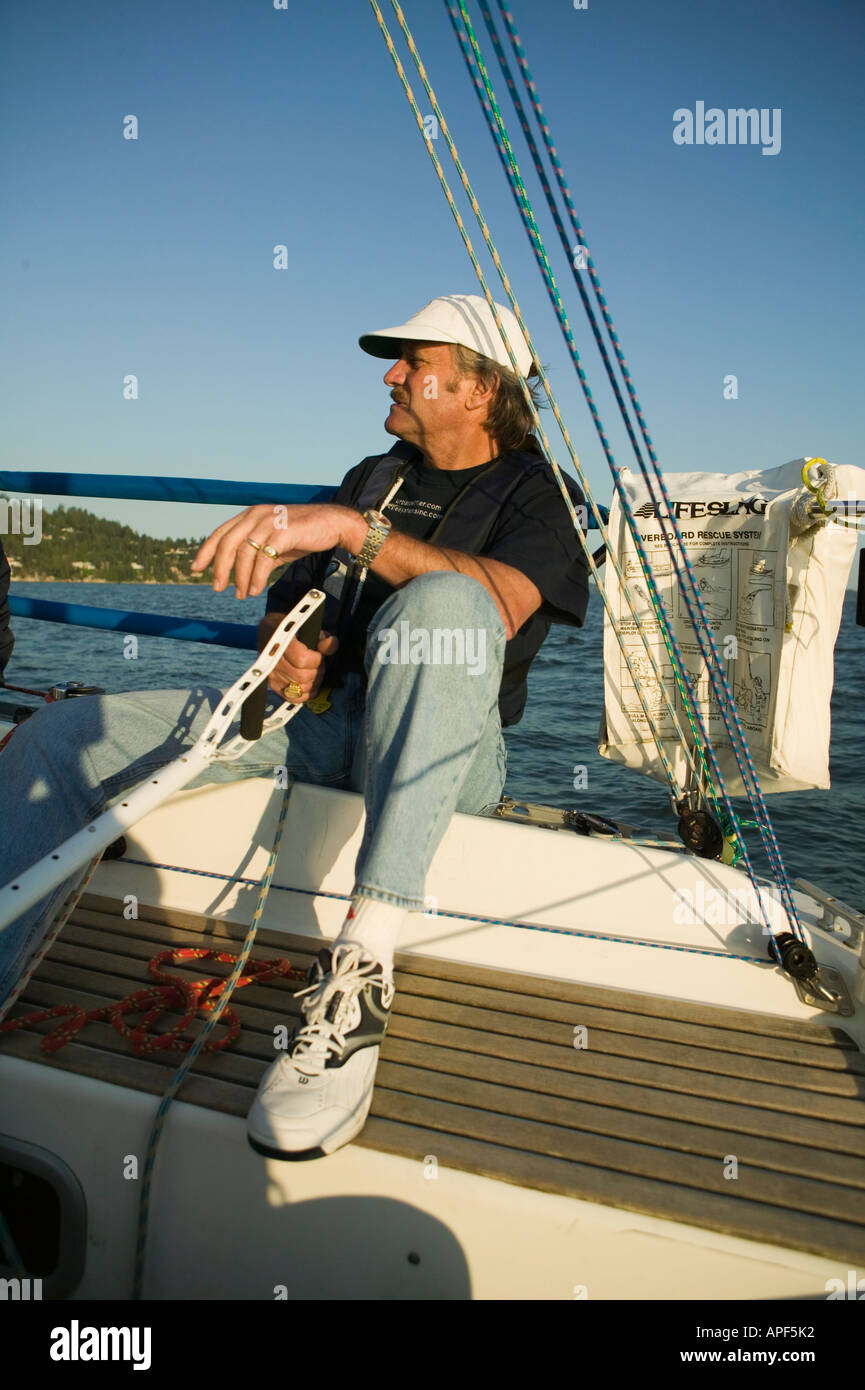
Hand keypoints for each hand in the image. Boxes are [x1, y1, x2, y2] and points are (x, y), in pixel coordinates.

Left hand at [191, 503, 352, 598]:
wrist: (333, 524)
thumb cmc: (304, 533)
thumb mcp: (275, 542)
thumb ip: (258, 554)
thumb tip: (243, 578)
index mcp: (251, 515)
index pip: (220, 533)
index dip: (205, 551)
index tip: (195, 568)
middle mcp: (256, 515)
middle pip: (228, 543)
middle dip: (220, 568)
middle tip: (217, 588)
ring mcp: (270, 522)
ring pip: (244, 553)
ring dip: (241, 578)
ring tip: (242, 594)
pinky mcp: (283, 532)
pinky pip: (264, 558)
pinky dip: (257, 577)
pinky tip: (256, 590)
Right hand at [270, 630, 338, 701]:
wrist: (274, 633)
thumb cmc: (294, 631)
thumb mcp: (309, 628)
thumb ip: (322, 638)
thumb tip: (332, 643)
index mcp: (281, 643)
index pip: (302, 660)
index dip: (316, 660)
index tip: (318, 655)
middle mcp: (272, 661)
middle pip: (302, 677)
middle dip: (317, 672)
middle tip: (319, 665)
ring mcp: (272, 674)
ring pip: (299, 688)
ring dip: (313, 683)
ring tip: (314, 673)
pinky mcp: (273, 685)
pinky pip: (293, 698)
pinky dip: (305, 694)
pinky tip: (310, 685)